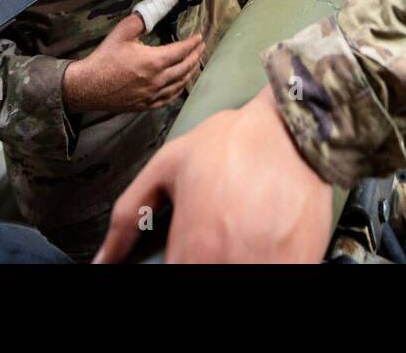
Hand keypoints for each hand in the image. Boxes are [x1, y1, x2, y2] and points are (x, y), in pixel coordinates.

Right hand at [62, 14, 204, 112]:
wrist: (88, 86)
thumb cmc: (104, 58)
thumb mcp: (122, 33)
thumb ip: (140, 21)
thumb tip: (154, 10)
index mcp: (154, 62)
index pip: (181, 51)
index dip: (192, 43)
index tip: (199, 37)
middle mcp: (158, 80)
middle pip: (185, 68)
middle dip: (196, 56)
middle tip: (201, 48)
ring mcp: (152, 95)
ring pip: (179, 84)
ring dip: (190, 73)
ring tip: (195, 64)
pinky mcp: (146, 105)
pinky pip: (169, 99)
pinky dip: (179, 90)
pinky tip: (180, 85)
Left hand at [94, 89, 332, 262]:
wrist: (294, 125)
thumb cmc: (233, 142)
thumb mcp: (168, 166)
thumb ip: (127, 216)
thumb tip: (103, 260)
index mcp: (194, 251)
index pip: (173, 279)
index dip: (179, 263)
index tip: (184, 253)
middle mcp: (231, 265)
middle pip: (204, 278)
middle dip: (209, 261)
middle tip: (216, 242)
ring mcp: (270, 267)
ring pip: (243, 279)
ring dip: (238, 261)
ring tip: (241, 238)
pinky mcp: (303, 263)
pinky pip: (282, 275)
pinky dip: (270, 261)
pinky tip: (266, 242)